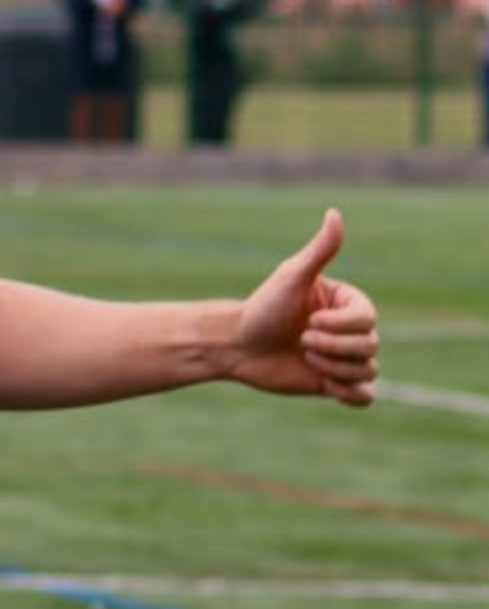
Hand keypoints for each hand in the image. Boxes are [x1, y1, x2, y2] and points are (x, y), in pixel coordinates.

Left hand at [230, 208, 378, 406]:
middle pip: (371, 346)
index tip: (308, 321)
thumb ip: (319, 249)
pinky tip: (324, 385)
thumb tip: (335, 212)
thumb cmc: (262, 307)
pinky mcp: (335, 383)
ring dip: (334, 369)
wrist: (237, 344)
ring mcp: (343, 357)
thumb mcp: (292, 276)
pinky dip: (349, 394)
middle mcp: (349, 330)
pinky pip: (365, 397)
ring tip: (304, 359)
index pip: (367, 320)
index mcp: (346, 303)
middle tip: (300, 341)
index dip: (339, 326)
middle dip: (333, 348)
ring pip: (369, 371)